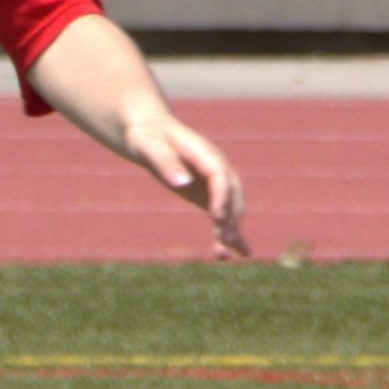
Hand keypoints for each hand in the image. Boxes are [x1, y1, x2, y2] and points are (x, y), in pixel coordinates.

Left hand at [122, 109, 249, 259]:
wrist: (150, 133)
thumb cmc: (148, 136)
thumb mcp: (150, 146)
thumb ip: (166, 163)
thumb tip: (182, 183)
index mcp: (205, 153)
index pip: (220, 176)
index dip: (222, 196)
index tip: (217, 217)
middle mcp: (217, 168)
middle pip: (231, 195)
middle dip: (229, 218)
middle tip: (223, 240)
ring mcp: (215, 183)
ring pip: (229, 209)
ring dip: (229, 231)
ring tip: (223, 255)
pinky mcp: (208, 195)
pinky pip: (222, 216)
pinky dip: (230, 233)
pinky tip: (239, 254)